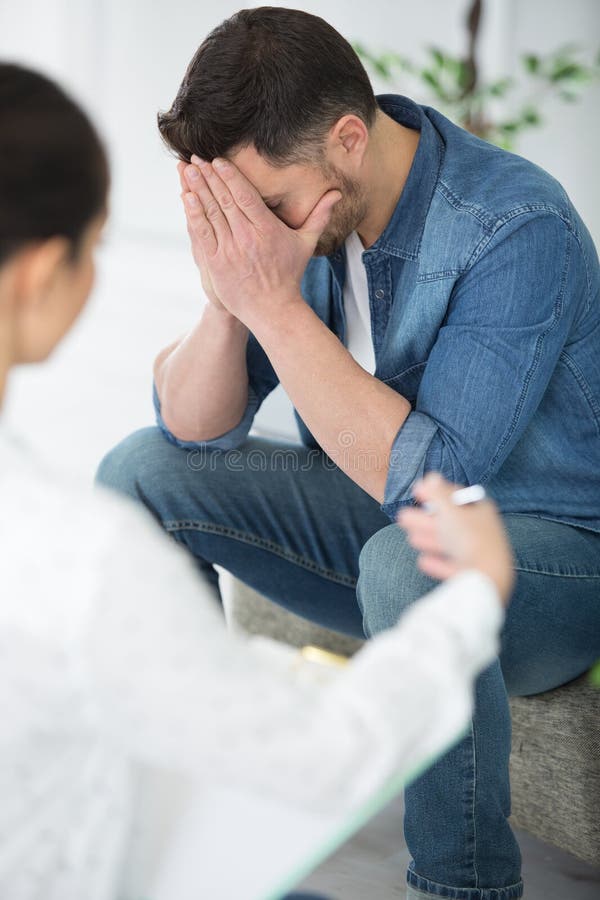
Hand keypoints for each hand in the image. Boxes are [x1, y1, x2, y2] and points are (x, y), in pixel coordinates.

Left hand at [180, 155, 340, 328]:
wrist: (272, 310)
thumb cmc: (288, 276)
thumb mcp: (306, 244)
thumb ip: (319, 216)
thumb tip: (336, 194)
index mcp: (267, 230)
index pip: (245, 195)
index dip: (230, 176)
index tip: (218, 160)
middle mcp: (247, 238)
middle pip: (224, 200)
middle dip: (209, 176)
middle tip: (197, 156)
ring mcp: (229, 251)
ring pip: (210, 213)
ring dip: (197, 189)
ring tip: (188, 170)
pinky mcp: (216, 263)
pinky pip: (202, 233)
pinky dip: (193, 214)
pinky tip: (186, 198)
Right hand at [397, 473, 514, 604]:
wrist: (486, 577)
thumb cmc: (470, 538)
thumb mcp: (450, 511)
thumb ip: (438, 494)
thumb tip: (431, 476)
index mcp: (481, 511)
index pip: (457, 497)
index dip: (436, 492)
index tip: (417, 491)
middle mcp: (481, 531)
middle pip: (449, 523)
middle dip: (424, 519)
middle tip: (403, 516)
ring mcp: (477, 554)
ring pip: (448, 544)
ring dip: (428, 539)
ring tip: (410, 538)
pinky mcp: (471, 574)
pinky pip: (451, 566)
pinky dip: (437, 562)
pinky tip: (424, 561)